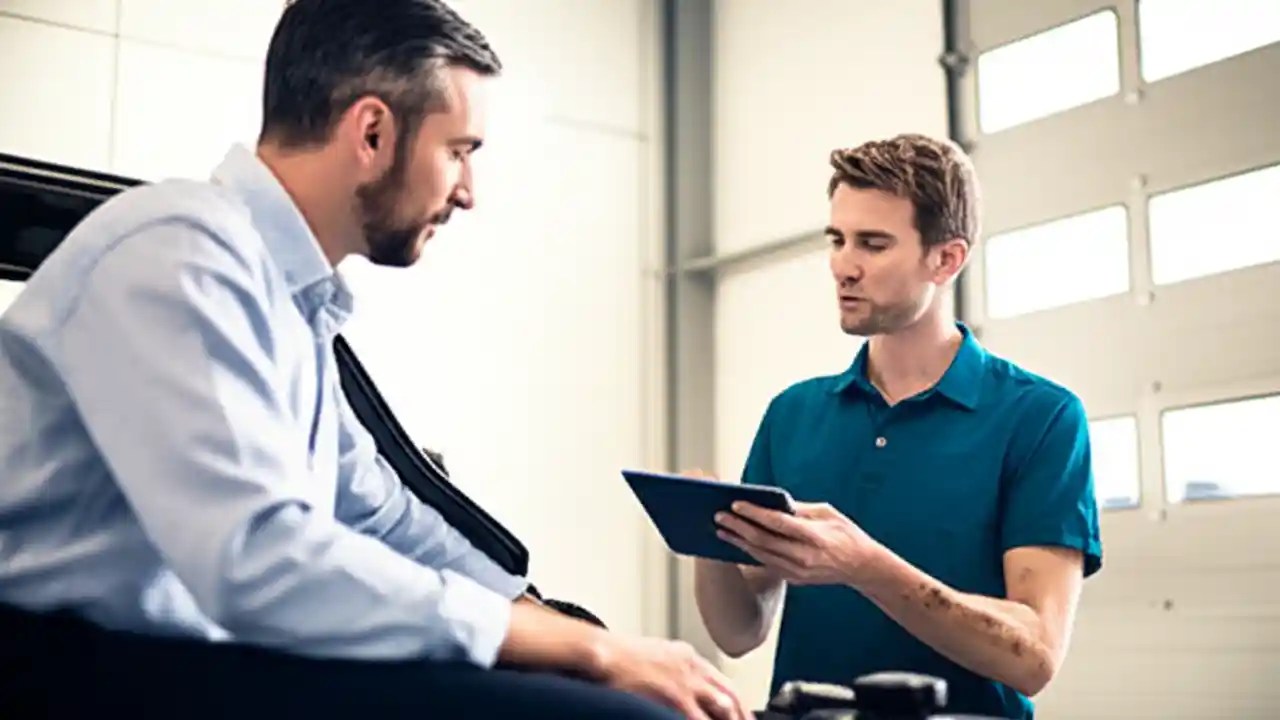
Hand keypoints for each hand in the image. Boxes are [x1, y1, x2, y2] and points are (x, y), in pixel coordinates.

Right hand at [600, 636, 750, 719]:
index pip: (721, 681)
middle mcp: (692, 666)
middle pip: (730, 694)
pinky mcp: (676, 696)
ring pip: (724, 707)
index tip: (741, 715)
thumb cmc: (613, 656)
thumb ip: (666, 668)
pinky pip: (700, 719)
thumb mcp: (649, 655)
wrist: (600, 652)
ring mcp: (686, 681)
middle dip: (742, 715)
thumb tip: (668, 685)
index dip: (735, 701)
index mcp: (686, 656)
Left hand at [714, 501, 883, 586]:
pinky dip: (751, 553)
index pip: (777, 523)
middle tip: (719, 516)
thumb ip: (800, 509)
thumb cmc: (846, 534)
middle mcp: (805, 557)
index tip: (736, 504)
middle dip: (738, 527)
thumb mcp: (828, 513)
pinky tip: (738, 543)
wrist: (862, 567)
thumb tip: (774, 503)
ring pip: (761, 555)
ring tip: (722, 529)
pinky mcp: (795, 579)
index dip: (755, 513)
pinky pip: (768, 564)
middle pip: (764, 541)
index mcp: (815, 537)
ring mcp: (799, 571)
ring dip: (739, 542)